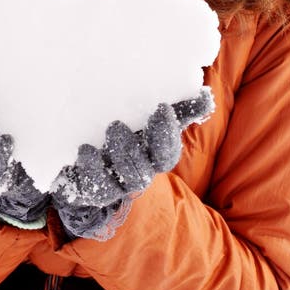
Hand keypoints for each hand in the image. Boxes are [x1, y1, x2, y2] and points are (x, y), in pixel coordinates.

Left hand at [52, 88, 213, 239]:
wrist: (82, 161)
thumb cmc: (124, 137)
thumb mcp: (147, 122)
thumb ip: (178, 111)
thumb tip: (207, 98)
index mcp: (151, 158)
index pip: (166, 155)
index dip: (166, 135)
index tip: (161, 108)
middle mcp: (135, 175)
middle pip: (142, 173)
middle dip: (133, 151)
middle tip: (117, 124)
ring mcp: (114, 186)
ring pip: (120, 181)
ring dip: (116, 157)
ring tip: (109, 129)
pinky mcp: (90, 191)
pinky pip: (93, 187)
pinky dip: (90, 168)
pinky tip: (86, 149)